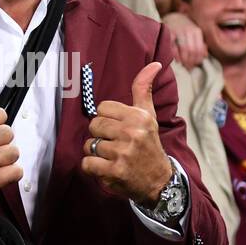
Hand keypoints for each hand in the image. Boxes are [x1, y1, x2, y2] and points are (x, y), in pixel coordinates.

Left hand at [81, 62, 171, 205]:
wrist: (159, 181)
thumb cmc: (149, 145)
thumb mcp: (148, 115)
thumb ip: (143, 89)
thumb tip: (154, 64)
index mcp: (138, 117)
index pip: (102, 108)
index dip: (106, 119)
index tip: (118, 129)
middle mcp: (132, 133)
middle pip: (93, 125)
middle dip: (100, 136)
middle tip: (115, 144)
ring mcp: (122, 153)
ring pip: (89, 145)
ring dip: (97, 153)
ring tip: (112, 157)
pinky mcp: (114, 171)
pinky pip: (87, 163)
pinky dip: (93, 168)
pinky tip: (107, 168)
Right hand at [163, 13, 206, 68]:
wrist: (172, 17)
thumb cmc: (185, 29)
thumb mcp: (195, 34)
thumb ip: (200, 44)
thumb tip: (205, 55)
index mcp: (196, 31)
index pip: (199, 49)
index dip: (197, 60)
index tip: (194, 66)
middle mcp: (188, 30)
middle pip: (192, 50)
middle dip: (190, 61)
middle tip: (188, 68)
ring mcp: (178, 30)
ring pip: (184, 49)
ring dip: (184, 60)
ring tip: (183, 65)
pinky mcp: (169, 32)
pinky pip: (173, 46)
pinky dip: (175, 55)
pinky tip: (177, 61)